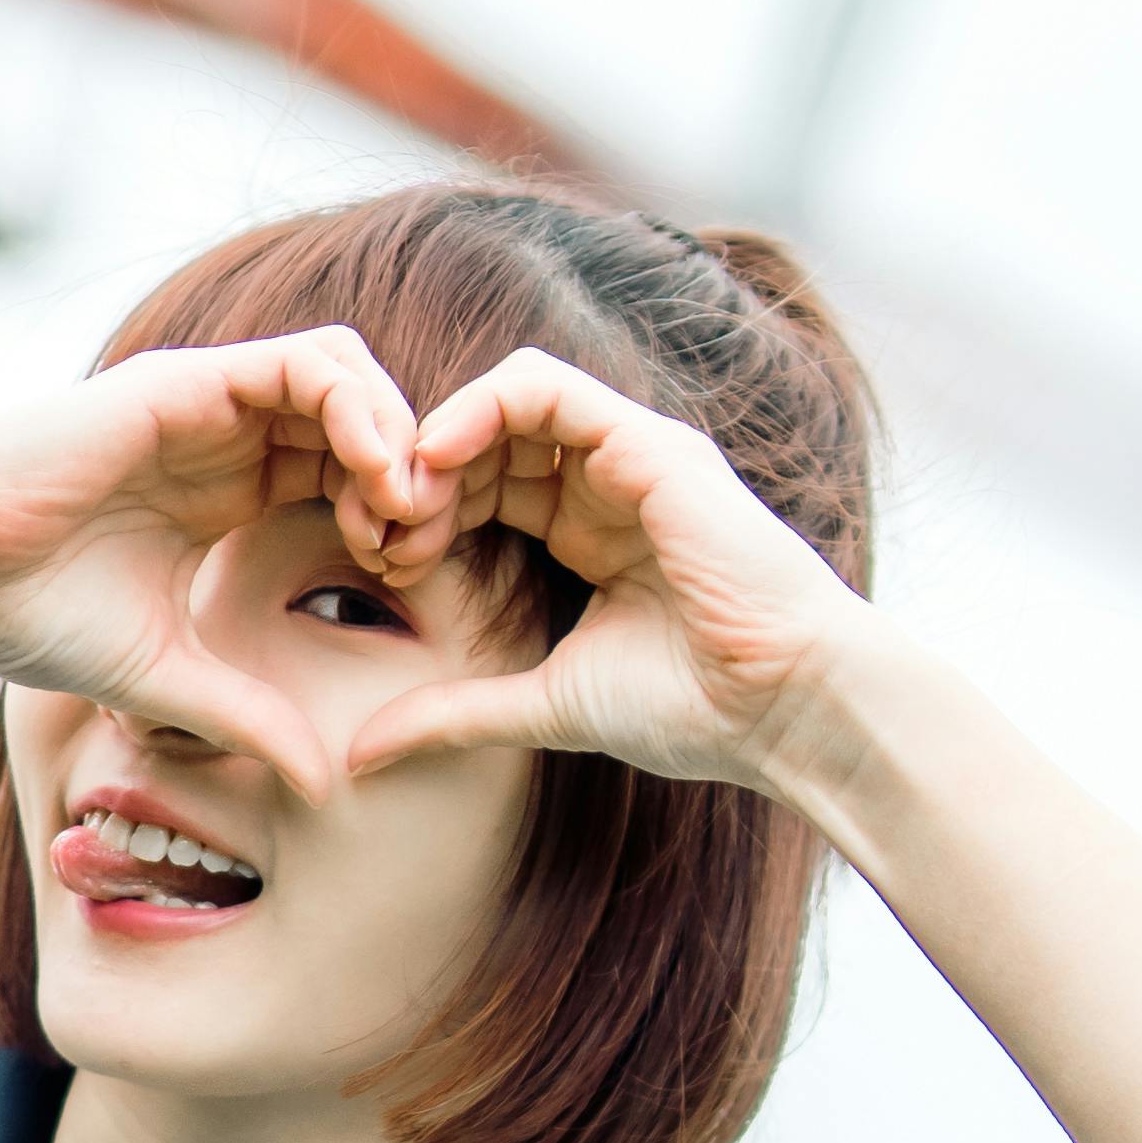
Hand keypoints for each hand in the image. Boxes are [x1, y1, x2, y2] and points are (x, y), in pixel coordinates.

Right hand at [0, 325, 427, 792]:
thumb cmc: (25, 612)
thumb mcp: (165, 677)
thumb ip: (245, 716)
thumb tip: (322, 783)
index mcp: (227, 494)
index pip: (346, 476)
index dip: (393, 519)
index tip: (405, 581)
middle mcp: (227, 437)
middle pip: (363, 419)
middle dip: (410, 474)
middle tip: (418, 544)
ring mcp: (210, 403)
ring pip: (349, 376)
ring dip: (396, 433)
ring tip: (399, 509)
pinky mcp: (189, 381)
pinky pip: (308, 363)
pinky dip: (360, 406)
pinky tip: (371, 476)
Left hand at [343, 348, 868, 792]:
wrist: (783, 709)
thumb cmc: (689, 710)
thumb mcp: (541, 705)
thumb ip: (452, 714)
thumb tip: (358, 755)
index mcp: (586, 530)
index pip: (479, 486)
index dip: (418, 514)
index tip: (380, 566)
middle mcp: (606, 482)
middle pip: (483, 440)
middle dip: (414, 475)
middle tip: (373, 531)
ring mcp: (629, 456)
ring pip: (506, 399)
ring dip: (437, 438)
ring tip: (401, 496)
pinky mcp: (648, 444)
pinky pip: (544, 387)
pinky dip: (479, 409)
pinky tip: (436, 458)